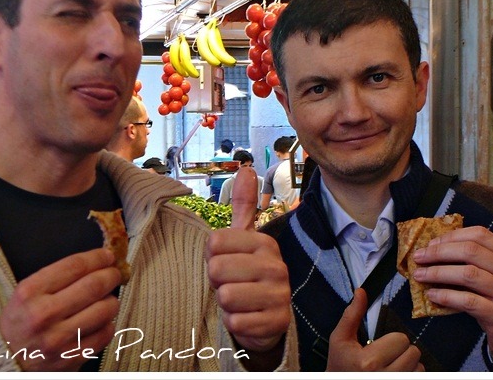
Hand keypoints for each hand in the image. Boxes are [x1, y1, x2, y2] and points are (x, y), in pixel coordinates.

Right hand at [0, 247, 123, 370]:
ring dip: (111, 301)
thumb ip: (59, 276)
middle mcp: (43, 315)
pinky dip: (107, 324)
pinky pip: (105, 334)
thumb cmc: (20, 320)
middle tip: (114, 274)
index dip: (98, 257)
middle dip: (111, 275)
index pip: (75, 266)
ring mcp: (58, 339)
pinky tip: (99, 322)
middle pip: (94, 286)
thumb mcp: (26, 292)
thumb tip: (98, 262)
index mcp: (30, 293)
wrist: (4, 359)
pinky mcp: (70, 358)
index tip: (107, 256)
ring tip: (106, 300)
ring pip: (105, 310)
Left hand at [207, 166, 291, 358]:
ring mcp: (280, 293)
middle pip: (217, 269)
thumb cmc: (249, 275)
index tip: (226, 262)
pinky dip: (235, 324)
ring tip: (239, 301)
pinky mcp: (277, 321)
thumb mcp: (246, 241)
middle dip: (217, 282)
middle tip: (232, 284)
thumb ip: (244, 206)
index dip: (212, 257)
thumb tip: (246, 168)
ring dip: (226, 305)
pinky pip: (236, 322)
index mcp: (264, 242)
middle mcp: (276, 265)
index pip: (214, 242)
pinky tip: (247, 318)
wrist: (271, 318)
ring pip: (226, 296)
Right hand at [326, 289, 422, 371]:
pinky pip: (420, 376)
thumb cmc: (340, 365)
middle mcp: (384, 377)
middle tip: (386, 356)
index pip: (401, 339)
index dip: (392, 340)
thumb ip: (352, 315)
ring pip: (419, 366)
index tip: (379, 347)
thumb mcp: (340, 340)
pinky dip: (411, 373)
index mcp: (369, 362)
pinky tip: (396, 373)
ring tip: (391, 367)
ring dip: (408, 364)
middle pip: (413, 352)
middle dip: (401, 351)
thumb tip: (361, 292)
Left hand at [410, 225, 492, 360]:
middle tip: (419, 257)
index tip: (431, 243)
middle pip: (471, 251)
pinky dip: (446, 296)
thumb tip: (436, 250)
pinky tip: (432, 295)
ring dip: (439, 273)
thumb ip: (476, 262)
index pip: (480, 235)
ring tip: (420, 276)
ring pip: (468, 274)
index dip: (453, 236)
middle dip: (440, 252)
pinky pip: (468, 301)